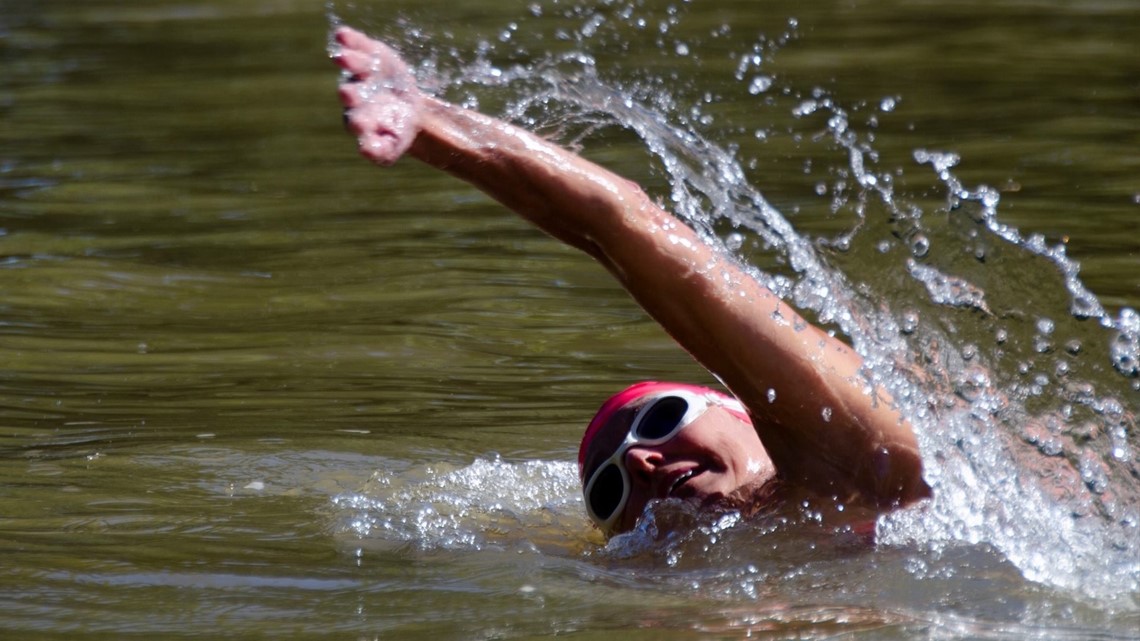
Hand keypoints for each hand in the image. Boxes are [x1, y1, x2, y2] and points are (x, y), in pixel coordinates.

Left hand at [332, 26, 420, 165]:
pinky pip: (357, 46)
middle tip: (347, 93)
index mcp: (360, 120)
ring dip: (350, 63)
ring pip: (354, 68)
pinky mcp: (369, 54)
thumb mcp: (394, 145)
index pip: (356, 122)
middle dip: (351, 93)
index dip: (359, 122)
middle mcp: (355, 96)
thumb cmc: (397, 129)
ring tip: (342, 57)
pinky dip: (351, 40)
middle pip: (351, 94)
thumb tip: (367, 153)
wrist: (406, 107)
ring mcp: (361, 74)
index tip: (361, 124)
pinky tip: (342, 34)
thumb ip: (382, 152)